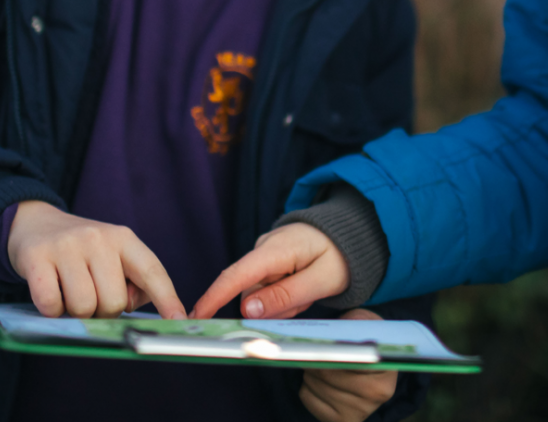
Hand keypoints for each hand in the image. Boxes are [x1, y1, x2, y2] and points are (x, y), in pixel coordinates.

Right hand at [7, 201, 185, 319]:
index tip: (180, 321)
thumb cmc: (82, 251)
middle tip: (91, 296)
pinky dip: (51, 310)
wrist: (36, 223)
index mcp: (124, 238)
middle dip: (103, 311)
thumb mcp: (113, 256)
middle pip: (114, 301)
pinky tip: (52, 291)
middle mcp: (99, 238)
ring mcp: (68, 246)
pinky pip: (51, 305)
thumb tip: (133, 308)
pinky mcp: (38, 257)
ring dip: (76, 313)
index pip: (152, 271)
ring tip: (70, 293)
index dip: (167, 299)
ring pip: (83, 307)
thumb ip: (132, 282)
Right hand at [190, 222, 348, 319]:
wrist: (351, 230)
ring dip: (282, 301)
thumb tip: (246, 310)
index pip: (237, 275)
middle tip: (304, 301)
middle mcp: (265, 247)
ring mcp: (266, 252)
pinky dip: (285, 294)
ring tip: (307, 290)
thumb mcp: (321, 280)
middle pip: (249, 291)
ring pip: (260, 293)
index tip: (196, 317)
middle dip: (273, 306)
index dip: (214, 297)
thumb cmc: (340, 255)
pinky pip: (268, 287)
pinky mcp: (269, 259)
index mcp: (276, 249)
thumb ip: (285, 296)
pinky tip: (302, 285)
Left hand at [300, 310, 397, 421]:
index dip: (334, 349)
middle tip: (313, 346)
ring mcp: (358, 412)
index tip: (323, 341)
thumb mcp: (365, 321)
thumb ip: (354, 323)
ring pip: (316, 385)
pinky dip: (308, 386)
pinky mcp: (340, 420)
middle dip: (316, 357)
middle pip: (329, 374)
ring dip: (310, 370)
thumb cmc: (366, 336)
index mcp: (385, 370)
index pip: (352, 359)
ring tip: (318, 361)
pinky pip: (308, 397)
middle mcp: (375, 395)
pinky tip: (318, 379)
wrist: (370, 360)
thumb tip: (338, 331)